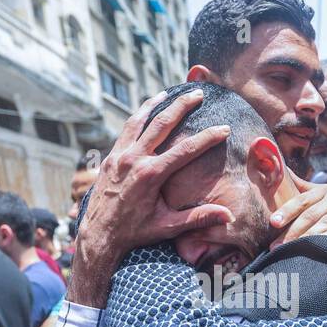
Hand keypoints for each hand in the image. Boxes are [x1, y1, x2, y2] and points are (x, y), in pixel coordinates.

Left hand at [70, 89, 234, 305]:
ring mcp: (119, 155)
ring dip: (156, 103)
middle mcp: (134, 159)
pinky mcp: (110, 157)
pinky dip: (138, 116)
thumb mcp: (167, 226)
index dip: (207, 138)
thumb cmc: (134, 232)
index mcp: (151, 175)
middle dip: (182, 106)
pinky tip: (147, 110)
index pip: (186, 150)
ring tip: (170, 92)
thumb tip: (228, 215)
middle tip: (198, 93)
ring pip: (140, 120)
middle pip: (162, 123)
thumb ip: (198, 217)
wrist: (98, 234)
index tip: (224, 129)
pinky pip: (126, 129)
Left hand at [269, 179, 326, 245]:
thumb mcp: (324, 194)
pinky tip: (322, 248)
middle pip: (313, 214)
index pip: (303, 200)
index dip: (287, 210)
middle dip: (294, 231)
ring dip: (310, 238)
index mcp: (325, 190)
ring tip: (294, 251)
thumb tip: (278, 171)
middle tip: (277, 246)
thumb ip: (301, 189)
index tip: (273, 222)